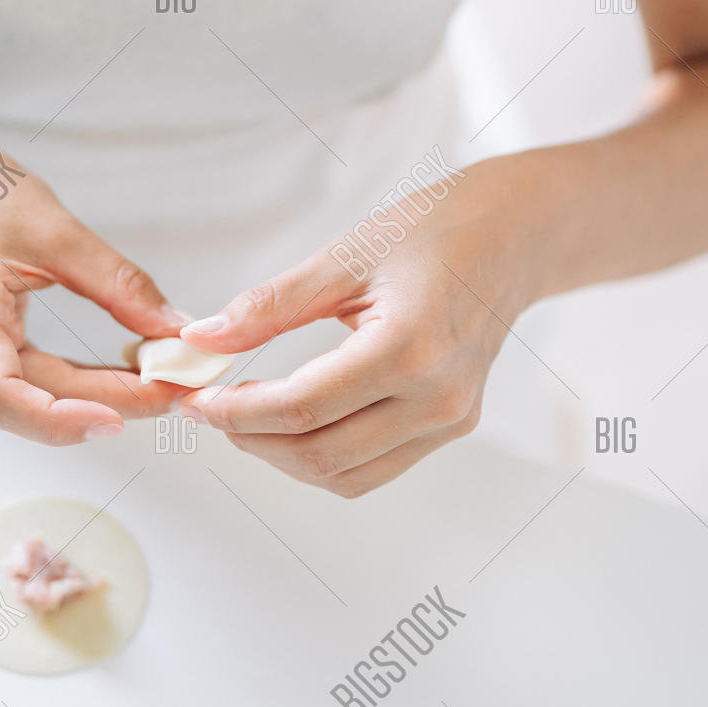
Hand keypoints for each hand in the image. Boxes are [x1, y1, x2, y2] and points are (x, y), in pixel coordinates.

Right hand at [0, 110, 190, 444]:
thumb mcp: (57, 229)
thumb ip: (119, 284)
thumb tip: (177, 332)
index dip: (55, 420)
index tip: (116, 421)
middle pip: (30, 401)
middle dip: (109, 403)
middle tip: (178, 391)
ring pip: (32, 402)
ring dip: (98, 399)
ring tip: (161, 381)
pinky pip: (28, 389)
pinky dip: (78, 388)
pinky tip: (123, 375)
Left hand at [177, 155, 538, 495]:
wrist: (513, 236)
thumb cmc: (435, 231)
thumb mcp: (344, 255)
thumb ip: (269, 305)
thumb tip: (203, 339)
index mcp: (410, 348)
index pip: (304, 408)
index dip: (238, 413)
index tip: (194, 400)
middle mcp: (437, 398)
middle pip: (321, 454)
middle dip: (252, 441)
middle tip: (209, 410)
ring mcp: (450, 420)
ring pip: (347, 475)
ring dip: (285, 459)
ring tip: (245, 420)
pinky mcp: (452, 426)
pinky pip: (375, 467)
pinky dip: (324, 458)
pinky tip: (293, 423)